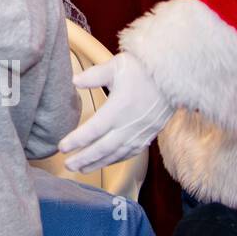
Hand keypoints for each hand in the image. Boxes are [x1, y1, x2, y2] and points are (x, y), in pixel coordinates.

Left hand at [59, 52, 173, 172]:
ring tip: (81, 169)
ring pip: (117, 154)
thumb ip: (94, 75)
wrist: (174, 77)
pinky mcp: (150, 134)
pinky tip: (105, 162)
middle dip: (84, 158)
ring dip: (98, 163)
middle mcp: (130, 124)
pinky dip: (116, 160)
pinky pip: (131, 152)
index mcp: (119, 108)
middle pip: (103, 148)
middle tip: (67, 165)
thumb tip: (74, 81)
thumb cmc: (142, 69)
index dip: (77, 141)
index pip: (93, 130)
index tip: (62, 147)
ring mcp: (141, 132)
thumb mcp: (116, 66)